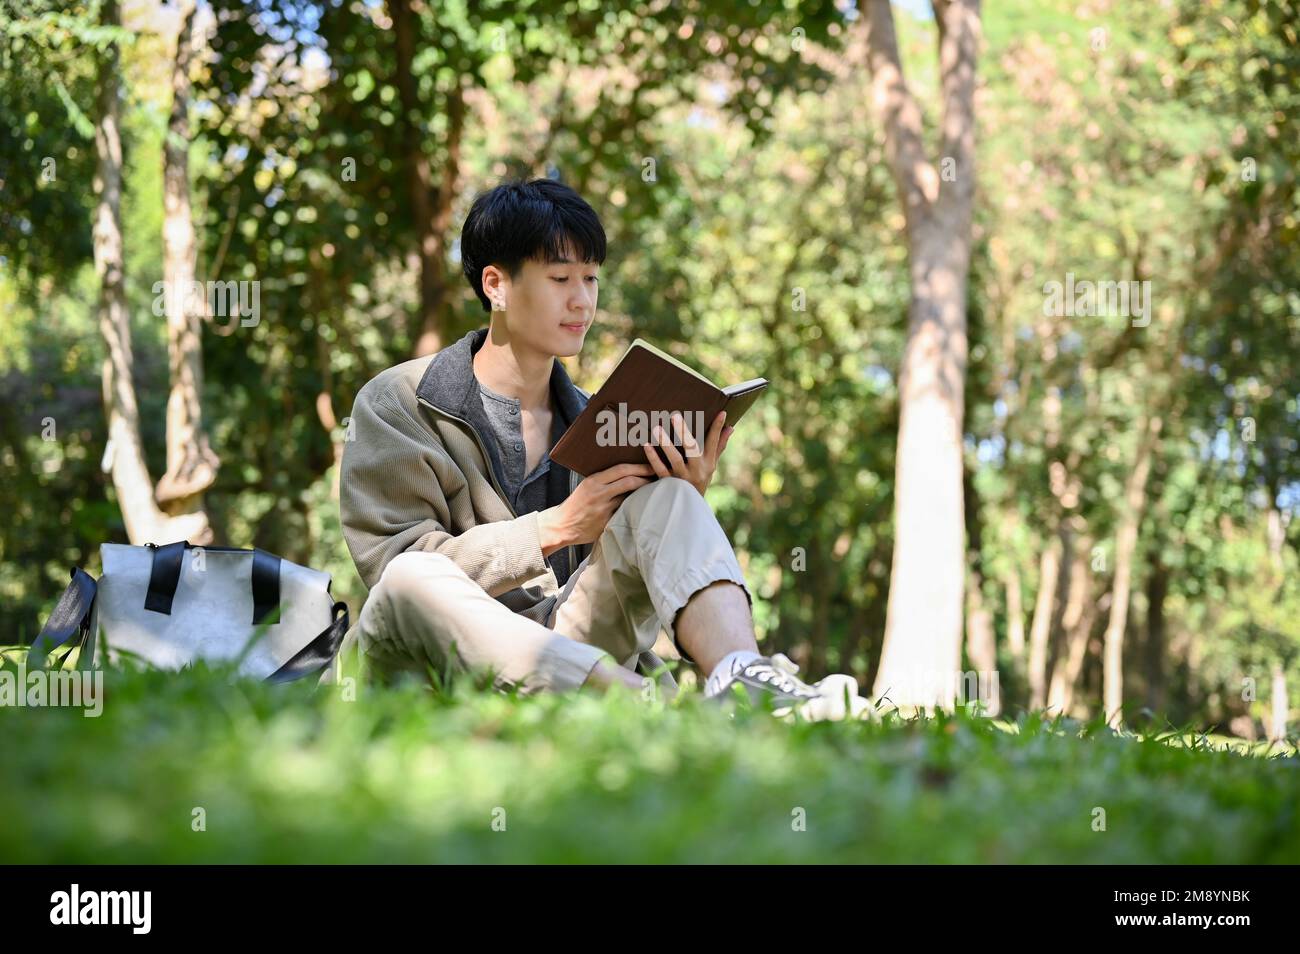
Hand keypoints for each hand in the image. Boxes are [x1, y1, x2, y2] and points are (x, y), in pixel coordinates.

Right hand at [538, 462, 655, 552]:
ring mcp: (603, 509)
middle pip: (628, 481)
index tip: (651, 465)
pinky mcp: (607, 522)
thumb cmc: (576, 505)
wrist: (561, 526)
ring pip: (630, 497)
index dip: (639, 467)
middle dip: (646, 478)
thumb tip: (627, 473)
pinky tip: (643, 507)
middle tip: (658, 476)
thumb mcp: (586, 487)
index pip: (621, 469)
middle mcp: (599, 493)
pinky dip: (635, 509)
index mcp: (593, 481)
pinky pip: (625, 513)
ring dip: (644, 493)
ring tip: (654, 490)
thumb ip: (604, 481)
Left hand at [642, 410, 733, 495]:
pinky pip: (660, 469)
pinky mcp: (668, 484)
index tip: (722, 412)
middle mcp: (697, 470)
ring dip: (665, 444)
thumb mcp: (712, 464)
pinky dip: (653, 457)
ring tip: (657, 429)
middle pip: (692, 449)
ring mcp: (682, 477)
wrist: (689, 508)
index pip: (714, 443)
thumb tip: (731, 427)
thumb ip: (719, 445)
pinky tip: (646, 445)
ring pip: (675, 459)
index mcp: (708, 463)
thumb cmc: (700, 479)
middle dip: (684, 432)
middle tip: (675, 416)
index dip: (718, 428)